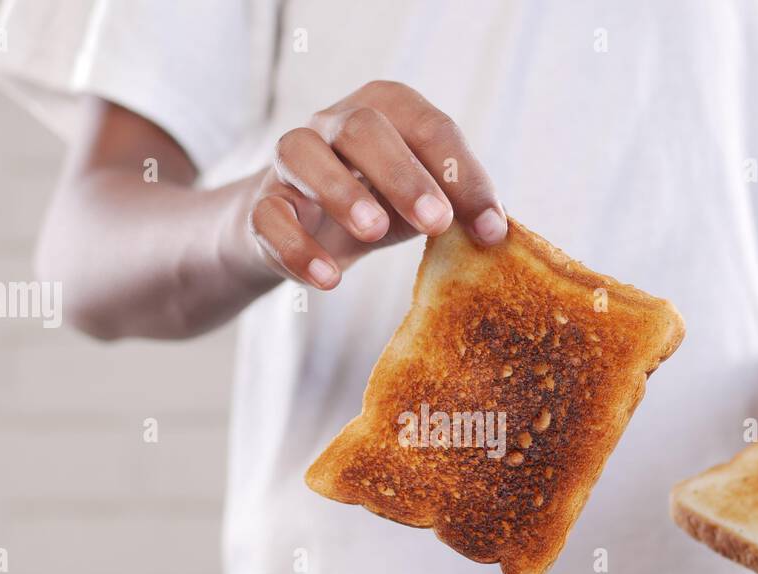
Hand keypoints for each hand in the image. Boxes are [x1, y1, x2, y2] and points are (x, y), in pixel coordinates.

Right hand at [246, 80, 505, 289]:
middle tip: (436, 222)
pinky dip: (298, 248)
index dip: (463, 175)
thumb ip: (455, 207)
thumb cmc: (375, 203)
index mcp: (385, 110)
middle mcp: (332, 123)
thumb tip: (496, 231)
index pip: (428, 126)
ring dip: (342, 192)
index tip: (490, 228)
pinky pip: (270, 216)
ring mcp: (290, 161)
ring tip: (375, 232)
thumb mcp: (420, 201)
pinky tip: (329, 279)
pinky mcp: (261, 205)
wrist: (295, 228)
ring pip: (302, 154)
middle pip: (361, 127)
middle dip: (403, 174)